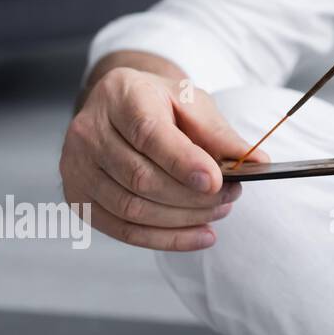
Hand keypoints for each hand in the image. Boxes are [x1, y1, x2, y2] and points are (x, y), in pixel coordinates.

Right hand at [60, 67, 266, 249]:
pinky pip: (122, 229)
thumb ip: (220, 133)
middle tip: (230, 196)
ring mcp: (76, 166)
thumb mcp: (194, 103)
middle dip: (191, 196)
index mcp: (121, 96)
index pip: (148, 135)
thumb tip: (257, 161)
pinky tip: (200, 235)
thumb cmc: (162, 102)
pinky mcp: (78, 196)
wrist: (122, 105)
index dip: (183, 162)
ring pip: (131, 208)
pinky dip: (165, 239)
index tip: (216, 181)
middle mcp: (89, 131)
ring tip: (219, 211)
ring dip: (183, 219)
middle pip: (140, 177)